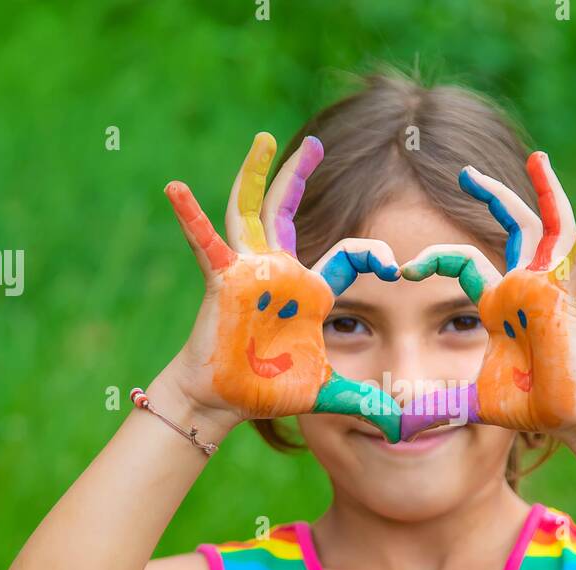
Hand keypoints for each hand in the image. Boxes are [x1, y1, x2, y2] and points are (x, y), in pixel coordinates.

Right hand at [164, 132, 402, 441]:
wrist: (227, 400)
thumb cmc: (271, 390)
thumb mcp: (328, 393)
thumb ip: (364, 401)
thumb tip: (401, 424)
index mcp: (311, 290)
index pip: (350, 256)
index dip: (374, 257)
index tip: (396, 267)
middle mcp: (280, 271)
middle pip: (291, 211)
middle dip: (301, 176)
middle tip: (317, 142)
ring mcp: (249, 270)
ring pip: (251, 212)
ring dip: (254, 176)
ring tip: (264, 140)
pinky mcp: (222, 281)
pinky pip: (205, 244)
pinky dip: (190, 217)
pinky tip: (175, 189)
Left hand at [399, 152, 575, 438]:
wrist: (563, 415)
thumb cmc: (523, 404)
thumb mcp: (467, 400)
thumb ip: (434, 408)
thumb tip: (397, 431)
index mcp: (496, 300)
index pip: (461, 262)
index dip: (431, 259)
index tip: (403, 270)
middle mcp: (522, 284)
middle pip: (509, 226)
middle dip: (490, 195)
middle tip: (464, 170)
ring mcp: (548, 285)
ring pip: (546, 227)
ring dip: (544, 192)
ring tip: (536, 158)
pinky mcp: (567, 297)